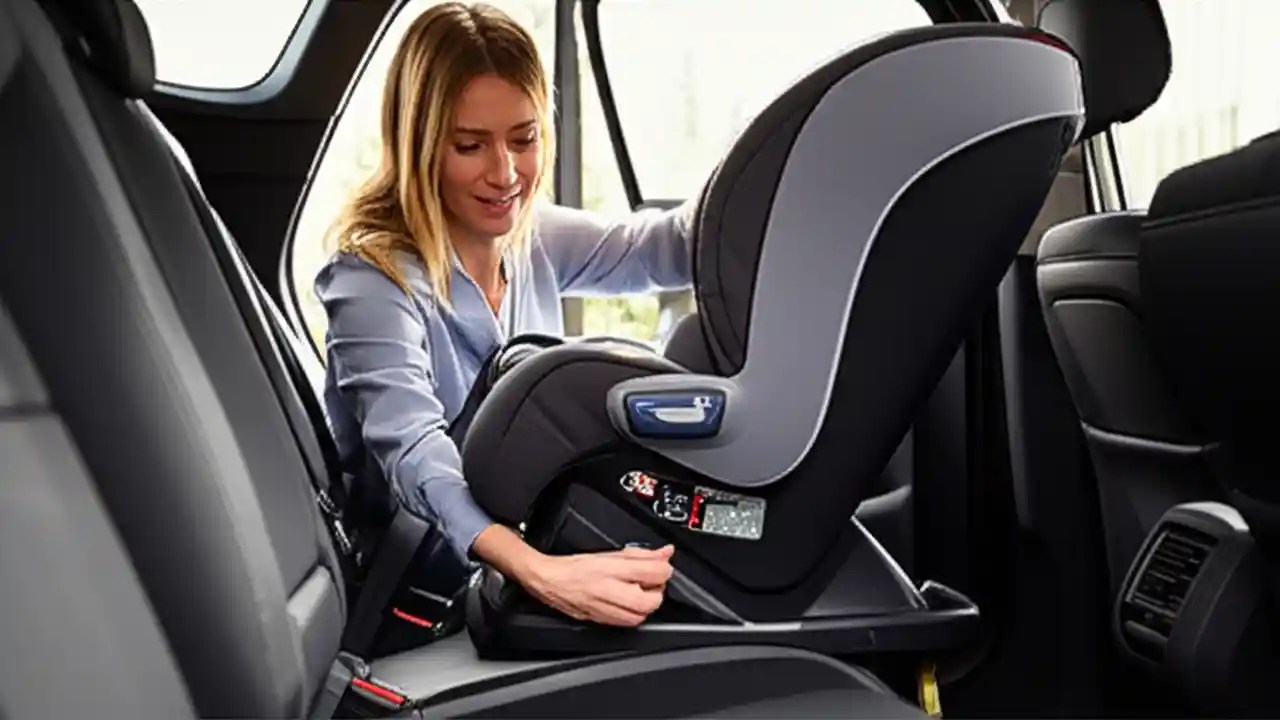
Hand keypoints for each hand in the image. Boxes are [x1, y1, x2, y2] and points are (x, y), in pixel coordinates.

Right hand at [522, 545, 674, 626]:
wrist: (548, 579)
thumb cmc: (575, 566)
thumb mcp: (610, 553)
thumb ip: (641, 555)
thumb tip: (665, 553)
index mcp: (611, 569)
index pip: (652, 572)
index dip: (665, 570)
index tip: (663, 568)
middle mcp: (608, 590)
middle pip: (650, 601)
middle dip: (657, 593)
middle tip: (653, 584)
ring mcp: (603, 608)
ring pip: (640, 616)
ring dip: (646, 606)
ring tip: (640, 595)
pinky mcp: (598, 620)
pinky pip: (626, 624)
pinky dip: (633, 615)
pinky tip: (628, 606)